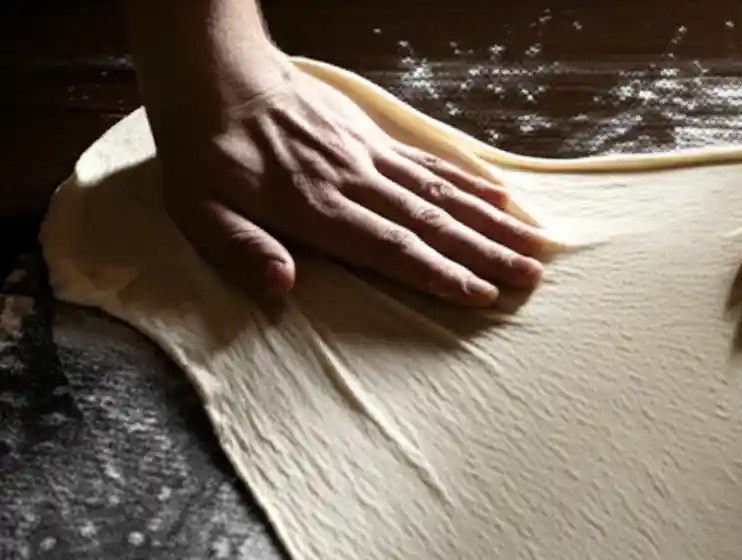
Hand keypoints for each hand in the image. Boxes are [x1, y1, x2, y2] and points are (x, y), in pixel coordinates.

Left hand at [151, 50, 546, 303]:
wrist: (216, 74)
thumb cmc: (204, 154)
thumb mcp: (198, 211)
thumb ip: (241, 251)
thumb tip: (282, 288)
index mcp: (316, 209)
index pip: (392, 247)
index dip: (440, 273)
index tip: (483, 296)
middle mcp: (355, 182)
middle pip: (432, 222)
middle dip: (486, 252)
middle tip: (532, 276)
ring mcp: (370, 157)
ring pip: (442, 192)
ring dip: (491, 220)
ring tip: (535, 242)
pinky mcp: (373, 138)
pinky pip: (429, 163)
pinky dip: (469, 180)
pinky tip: (500, 195)